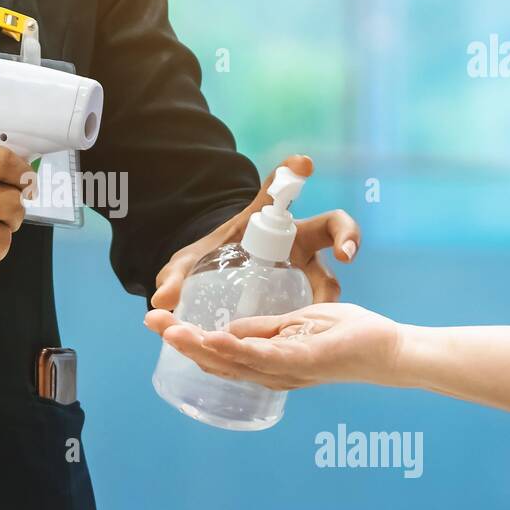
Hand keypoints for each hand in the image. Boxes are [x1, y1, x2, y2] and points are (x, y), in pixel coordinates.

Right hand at [144, 303, 402, 390]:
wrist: (391, 350)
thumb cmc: (349, 336)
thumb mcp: (296, 324)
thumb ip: (264, 328)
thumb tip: (228, 328)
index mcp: (267, 362)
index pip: (218, 353)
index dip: (186, 339)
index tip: (158, 319)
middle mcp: (271, 373)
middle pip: (216, 360)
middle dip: (181, 340)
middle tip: (150, 321)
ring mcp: (286, 370)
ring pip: (233, 359)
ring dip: (199, 344)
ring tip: (172, 329)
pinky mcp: (304, 362)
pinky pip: (264, 355)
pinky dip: (236, 347)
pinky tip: (214, 336)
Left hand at [150, 155, 359, 309]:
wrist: (212, 295)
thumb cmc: (207, 266)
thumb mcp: (189, 266)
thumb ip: (176, 276)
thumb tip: (161, 300)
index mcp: (267, 222)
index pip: (284, 192)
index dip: (295, 175)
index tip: (304, 164)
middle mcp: (296, 246)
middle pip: (334, 229)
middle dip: (347, 236)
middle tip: (344, 253)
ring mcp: (303, 277)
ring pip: (328, 280)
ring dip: (330, 294)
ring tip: (325, 311)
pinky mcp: (302, 307)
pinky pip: (314, 316)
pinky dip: (311, 327)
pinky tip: (303, 345)